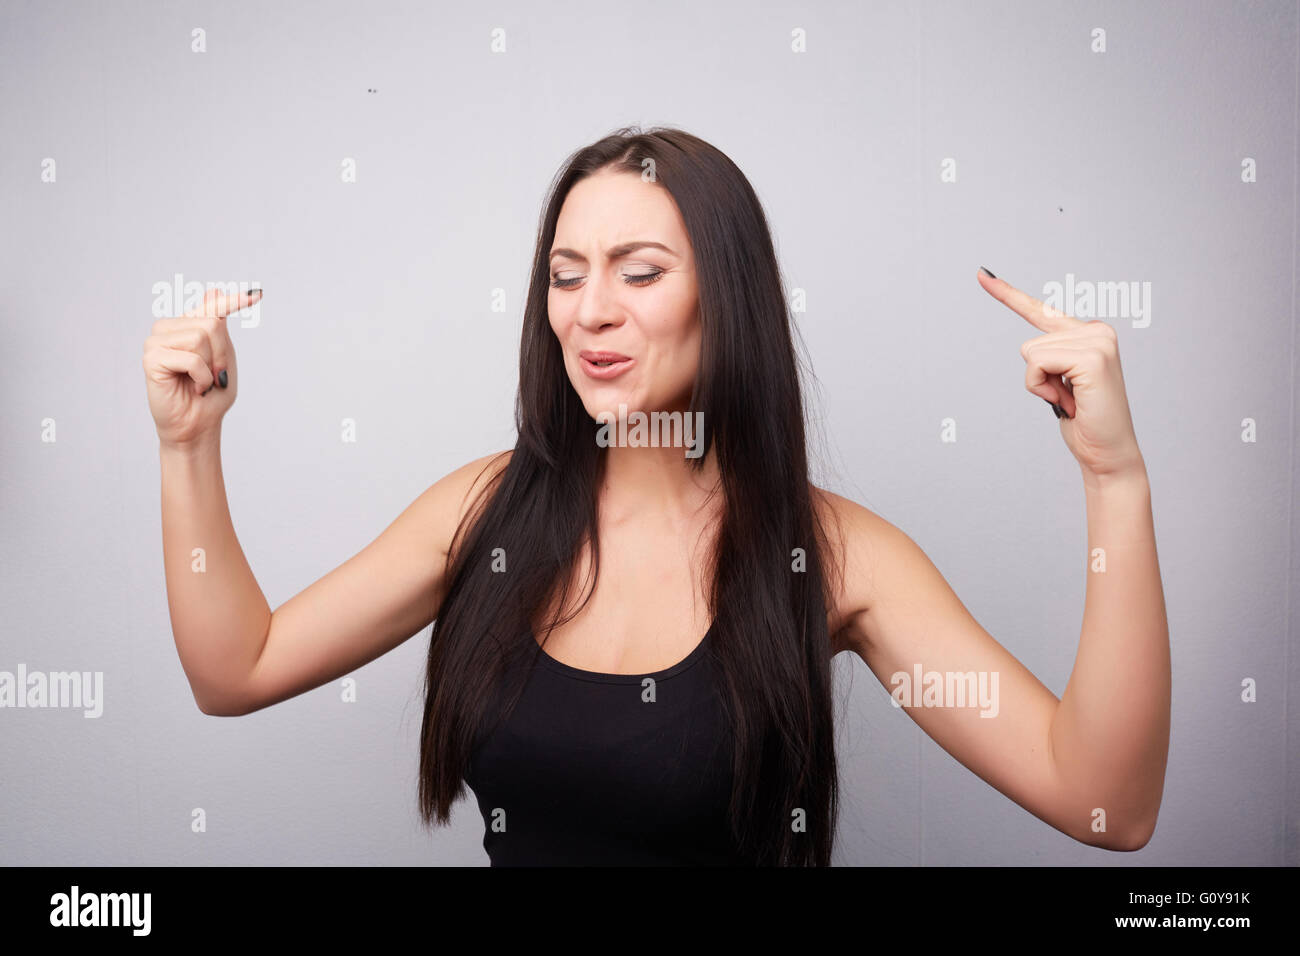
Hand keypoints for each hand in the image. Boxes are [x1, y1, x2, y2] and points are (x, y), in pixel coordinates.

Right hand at [142, 286, 260, 448]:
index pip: (211, 306)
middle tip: (215, 376)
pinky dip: (202, 377)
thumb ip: (218, 327)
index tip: (257, 296)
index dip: (233, 301)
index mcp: (187, 326)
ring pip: (200, 338)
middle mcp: (169, 328)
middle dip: (222, 354)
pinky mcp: (151, 357)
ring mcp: (156, 341)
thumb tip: (214, 289)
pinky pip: (191, 358)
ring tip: (202, 382)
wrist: (197, 425)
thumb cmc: (212, 394)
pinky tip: (195, 387)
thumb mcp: (224, 357)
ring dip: (211, 367)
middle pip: (210, 323)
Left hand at [977, 268, 1144, 482]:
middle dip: (1038, 377)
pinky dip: (1042, 387)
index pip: (1040, 311)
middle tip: (1068, 397)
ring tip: (1071, 399)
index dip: (1008, 294)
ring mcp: (1097, 341)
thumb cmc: (1084, 420)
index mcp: (1089, 333)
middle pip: (1029, 342)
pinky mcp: (1091, 357)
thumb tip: (1033, 354)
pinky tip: (1070, 401)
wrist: (1107, 451)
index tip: (981, 275)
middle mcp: (1097, 330)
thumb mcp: (1061, 382)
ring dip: (1042, 384)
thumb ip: (1052, 359)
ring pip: (1030, 353)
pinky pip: (1036, 364)